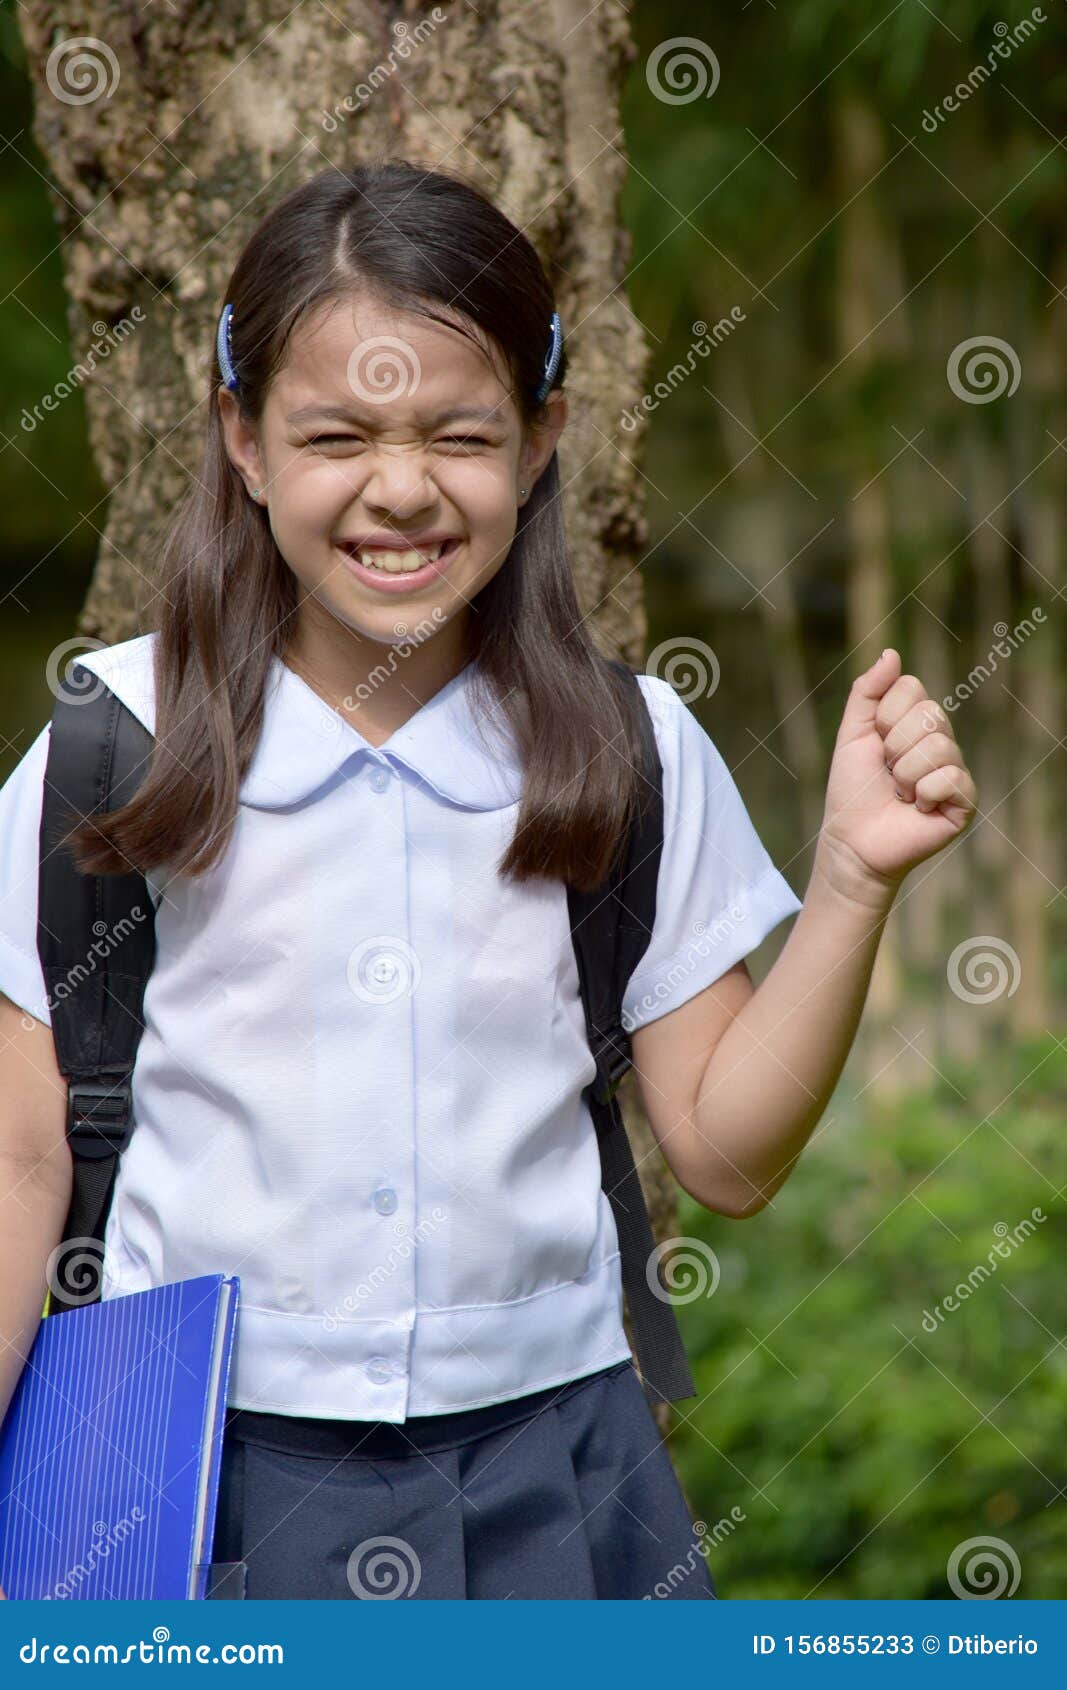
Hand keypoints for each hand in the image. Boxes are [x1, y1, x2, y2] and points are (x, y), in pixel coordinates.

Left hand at [817, 648, 976, 901]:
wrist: (853, 841)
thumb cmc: (852, 789)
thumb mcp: (853, 733)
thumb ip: (868, 692)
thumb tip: (891, 653)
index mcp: (916, 722)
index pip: (912, 687)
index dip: (885, 715)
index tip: (875, 742)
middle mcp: (941, 741)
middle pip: (929, 714)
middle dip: (894, 746)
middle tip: (887, 771)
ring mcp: (955, 770)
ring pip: (939, 747)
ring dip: (905, 774)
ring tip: (899, 793)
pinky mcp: (965, 800)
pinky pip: (951, 777)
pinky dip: (923, 794)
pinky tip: (917, 808)